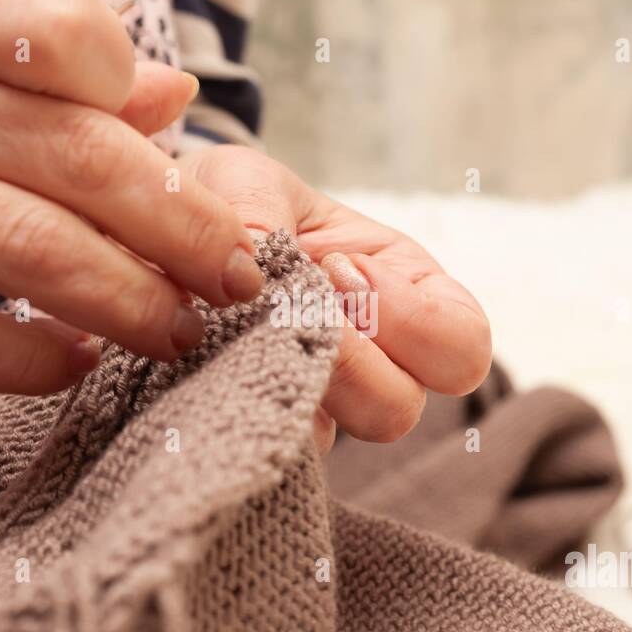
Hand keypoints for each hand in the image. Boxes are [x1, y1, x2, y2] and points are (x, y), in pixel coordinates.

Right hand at [0, 0, 264, 394]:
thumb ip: (48, 65)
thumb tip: (171, 93)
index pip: (59, 26)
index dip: (138, 92)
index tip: (191, 152)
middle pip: (78, 162)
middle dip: (183, 230)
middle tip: (241, 278)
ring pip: (30, 252)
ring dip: (129, 303)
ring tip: (184, 330)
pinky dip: (31, 361)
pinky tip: (77, 365)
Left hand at [177, 146, 492, 449]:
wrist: (168, 236)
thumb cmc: (231, 201)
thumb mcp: (249, 185)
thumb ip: (262, 214)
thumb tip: (260, 271)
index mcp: (405, 293)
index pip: (463, 346)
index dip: (412, 321)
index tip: (343, 269)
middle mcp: (376, 361)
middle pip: (401, 409)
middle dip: (347, 360)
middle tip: (295, 304)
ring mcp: (320, 405)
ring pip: (331, 441)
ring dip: (297, 383)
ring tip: (250, 325)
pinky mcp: (263, 429)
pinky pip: (267, 446)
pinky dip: (243, 405)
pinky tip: (212, 354)